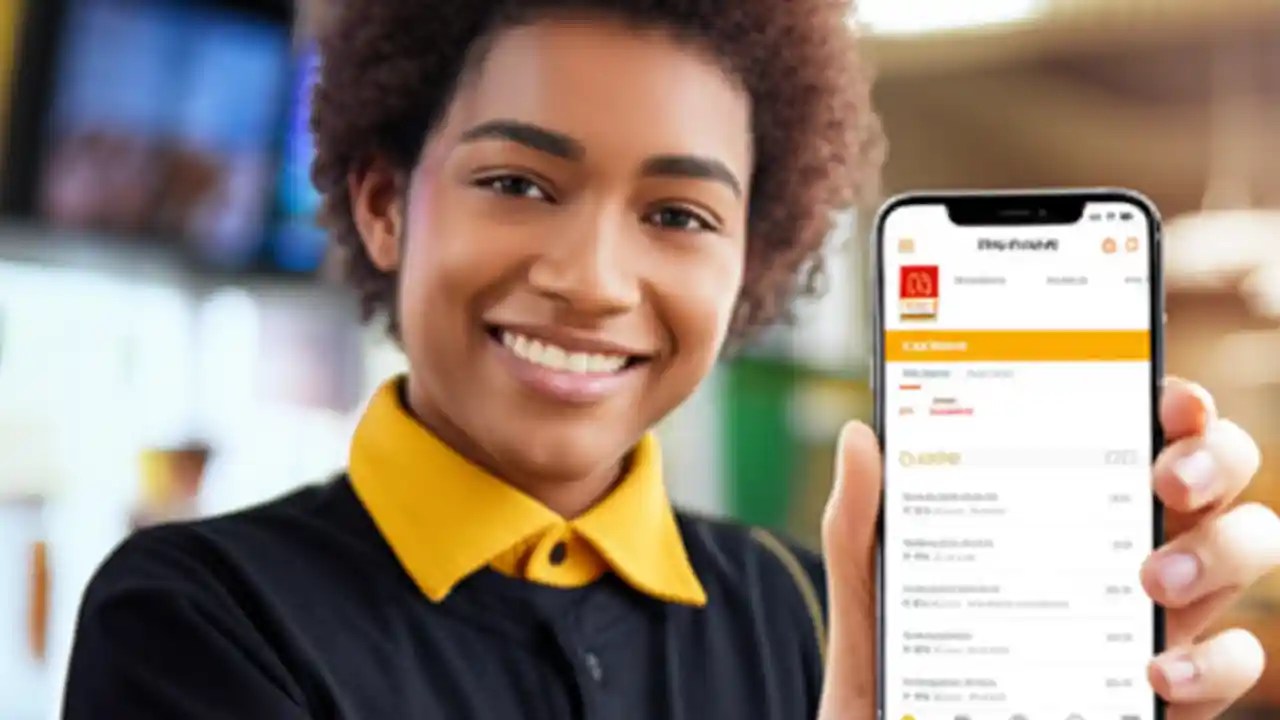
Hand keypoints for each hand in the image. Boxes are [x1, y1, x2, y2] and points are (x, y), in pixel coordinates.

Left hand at [816, 377, 1279, 719]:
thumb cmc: (894, 659)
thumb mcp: (870, 586)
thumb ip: (861, 518)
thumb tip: (860, 435)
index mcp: (1057, 506)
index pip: (1132, 432)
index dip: (1171, 404)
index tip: (1169, 398)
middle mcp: (1118, 548)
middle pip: (1210, 480)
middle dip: (1215, 458)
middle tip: (1167, 479)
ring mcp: (1151, 617)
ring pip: (1240, 554)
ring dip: (1221, 552)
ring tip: (1152, 578)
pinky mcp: (1166, 691)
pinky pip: (1233, 665)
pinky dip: (1216, 662)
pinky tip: (1156, 669)